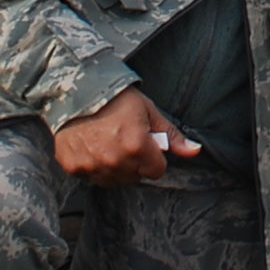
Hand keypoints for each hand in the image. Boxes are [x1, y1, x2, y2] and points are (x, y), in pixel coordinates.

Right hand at [55, 85, 197, 183]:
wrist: (76, 89)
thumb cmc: (116, 97)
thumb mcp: (148, 111)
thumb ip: (172, 135)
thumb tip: (195, 151)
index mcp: (137, 146)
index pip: (157, 171)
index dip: (154, 157)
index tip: (145, 143)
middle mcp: (115, 161)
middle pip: (136, 177)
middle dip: (136, 162)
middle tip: (125, 139)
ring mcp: (92, 166)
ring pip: (114, 180)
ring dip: (115, 167)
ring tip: (109, 143)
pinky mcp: (74, 167)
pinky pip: (92, 177)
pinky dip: (94, 166)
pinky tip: (93, 147)